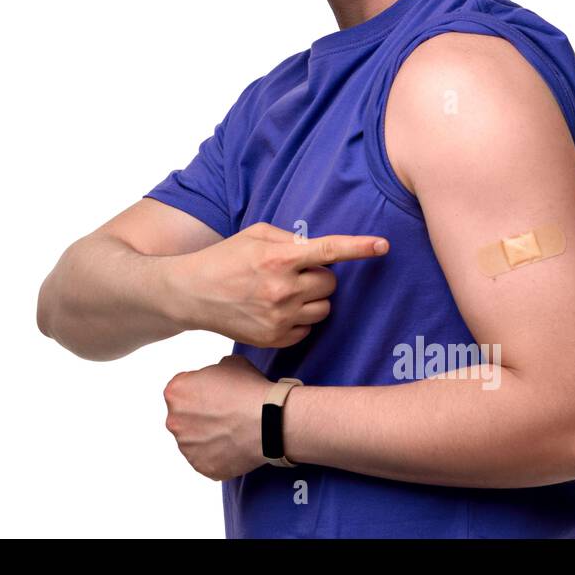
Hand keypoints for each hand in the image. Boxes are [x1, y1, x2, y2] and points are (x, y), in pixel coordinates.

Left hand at [163, 354, 275, 480]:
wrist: (269, 420)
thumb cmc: (249, 390)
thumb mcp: (229, 363)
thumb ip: (213, 371)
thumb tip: (216, 381)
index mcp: (175, 392)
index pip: (181, 390)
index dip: (200, 390)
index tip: (215, 395)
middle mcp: (174, 421)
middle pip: (184, 417)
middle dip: (200, 416)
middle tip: (224, 415)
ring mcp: (187, 447)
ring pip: (194, 441)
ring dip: (208, 437)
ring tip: (232, 431)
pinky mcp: (201, 466)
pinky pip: (207, 460)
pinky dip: (218, 455)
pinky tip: (234, 445)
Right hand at [171, 221, 388, 347]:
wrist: (191, 293)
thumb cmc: (225, 258)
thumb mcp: (255, 235)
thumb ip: (291, 239)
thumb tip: (321, 250)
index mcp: (278, 258)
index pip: (329, 251)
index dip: (359, 247)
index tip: (383, 245)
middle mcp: (282, 289)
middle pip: (330, 283)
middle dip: (318, 276)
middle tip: (292, 273)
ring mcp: (279, 317)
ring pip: (324, 308)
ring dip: (312, 299)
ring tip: (283, 292)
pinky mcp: (275, 339)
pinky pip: (308, 329)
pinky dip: (299, 319)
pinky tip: (275, 310)